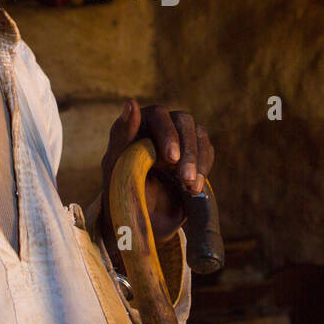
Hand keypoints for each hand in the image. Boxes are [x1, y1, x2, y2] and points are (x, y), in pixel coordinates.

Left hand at [98, 99, 214, 250]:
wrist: (140, 220)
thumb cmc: (121, 192)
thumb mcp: (116, 166)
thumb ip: (121, 135)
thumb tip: (131, 103)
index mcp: (139, 123)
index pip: (158, 115)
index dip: (167, 134)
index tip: (171, 158)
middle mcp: (161, 125)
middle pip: (183, 121)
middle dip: (186, 150)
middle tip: (184, 178)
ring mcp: (180, 137)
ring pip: (198, 134)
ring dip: (196, 161)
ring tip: (189, 187)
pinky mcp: (195, 152)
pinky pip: (207, 151)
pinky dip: (204, 168)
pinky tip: (194, 189)